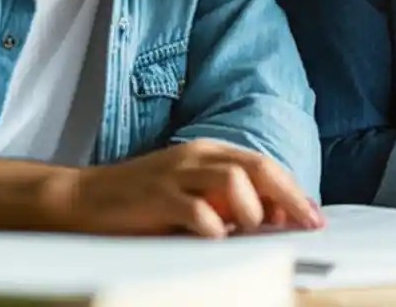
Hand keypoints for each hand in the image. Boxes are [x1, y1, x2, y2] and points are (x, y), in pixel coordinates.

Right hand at [42, 139, 324, 237]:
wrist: (82, 199)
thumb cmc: (142, 203)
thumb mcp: (190, 196)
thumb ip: (227, 202)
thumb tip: (273, 220)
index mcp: (209, 153)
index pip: (263, 166)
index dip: (293, 191)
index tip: (313, 218)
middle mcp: (197, 156)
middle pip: (257, 167)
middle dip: (289, 198)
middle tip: (308, 226)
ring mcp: (176, 174)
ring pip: (234, 181)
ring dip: (250, 211)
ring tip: (250, 233)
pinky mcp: (156, 196)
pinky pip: (197, 210)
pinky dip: (215, 228)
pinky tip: (217, 241)